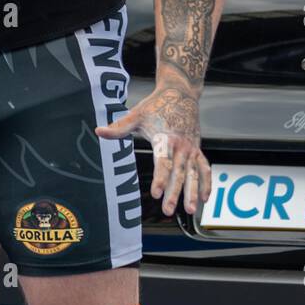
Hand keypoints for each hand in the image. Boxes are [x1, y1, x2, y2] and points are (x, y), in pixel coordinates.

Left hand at [95, 85, 211, 215]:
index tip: (155, 194)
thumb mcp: (137, 114)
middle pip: (177, 172)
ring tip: (191, 211)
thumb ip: (119, 127)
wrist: (181, 93)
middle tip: (167, 210)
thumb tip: (99, 131)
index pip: (163, 163)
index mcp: (165, 138)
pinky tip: (204, 199)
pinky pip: (204, 168)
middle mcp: (181, 146)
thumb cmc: (157, 105)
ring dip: (192, 192)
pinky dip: (206, 183)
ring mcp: (191, 149)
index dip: (160, 179)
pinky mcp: (197, 150)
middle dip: (174, 192)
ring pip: (193, 174)